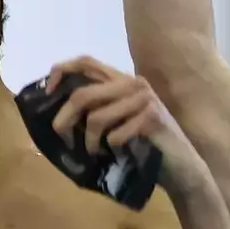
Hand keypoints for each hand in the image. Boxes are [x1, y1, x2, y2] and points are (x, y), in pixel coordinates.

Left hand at [44, 57, 212, 194]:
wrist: (181, 167)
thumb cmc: (145, 146)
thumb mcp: (117, 121)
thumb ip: (95, 109)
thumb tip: (55, 111)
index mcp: (122, 80)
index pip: (86, 62)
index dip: (62, 72)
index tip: (48, 93)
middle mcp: (134, 83)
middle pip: (83, 94)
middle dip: (65, 120)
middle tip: (64, 139)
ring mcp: (145, 100)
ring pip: (96, 118)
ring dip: (90, 143)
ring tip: (96, 153)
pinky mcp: (152, 119)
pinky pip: (115, 135)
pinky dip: (111, 148)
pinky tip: (120, 153)